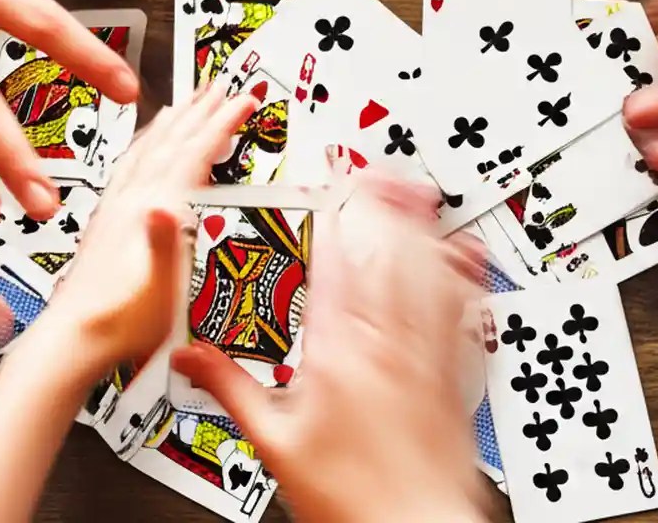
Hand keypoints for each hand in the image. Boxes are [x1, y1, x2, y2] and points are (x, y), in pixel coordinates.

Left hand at [0, 86, 255, 522]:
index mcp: (150, 213)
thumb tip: (169, 204)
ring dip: (172, 124)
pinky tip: (145, 153)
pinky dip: (144, 149)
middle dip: (199, 110)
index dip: (221, 123)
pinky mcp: (106, 226)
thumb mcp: (158, 290)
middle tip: (220, 84)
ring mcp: (116, 212)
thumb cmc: (119, 326)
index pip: (193, 154)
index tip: (244, 97)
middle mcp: (131, 204)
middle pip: (171, 143)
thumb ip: (163, 242)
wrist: (71, 343)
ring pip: (149, 152)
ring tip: (185, 103)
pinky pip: (130, 170)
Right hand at [172, 176, 489, 522]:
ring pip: (432, 273)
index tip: (329, 179)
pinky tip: (467, 256)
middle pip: (391, 252)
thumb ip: (231, 390)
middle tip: (379, 166)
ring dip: (425, 227)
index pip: (336, 261)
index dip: (334, 211)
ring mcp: (430, 355)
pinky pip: (465, 312)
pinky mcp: (457, 375)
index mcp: (341, 351)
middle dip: (384, 204)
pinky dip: (465, 277)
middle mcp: (391, 343)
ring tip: (420, 190)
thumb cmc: (353, 496)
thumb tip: (191, 358)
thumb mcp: (274, 442)